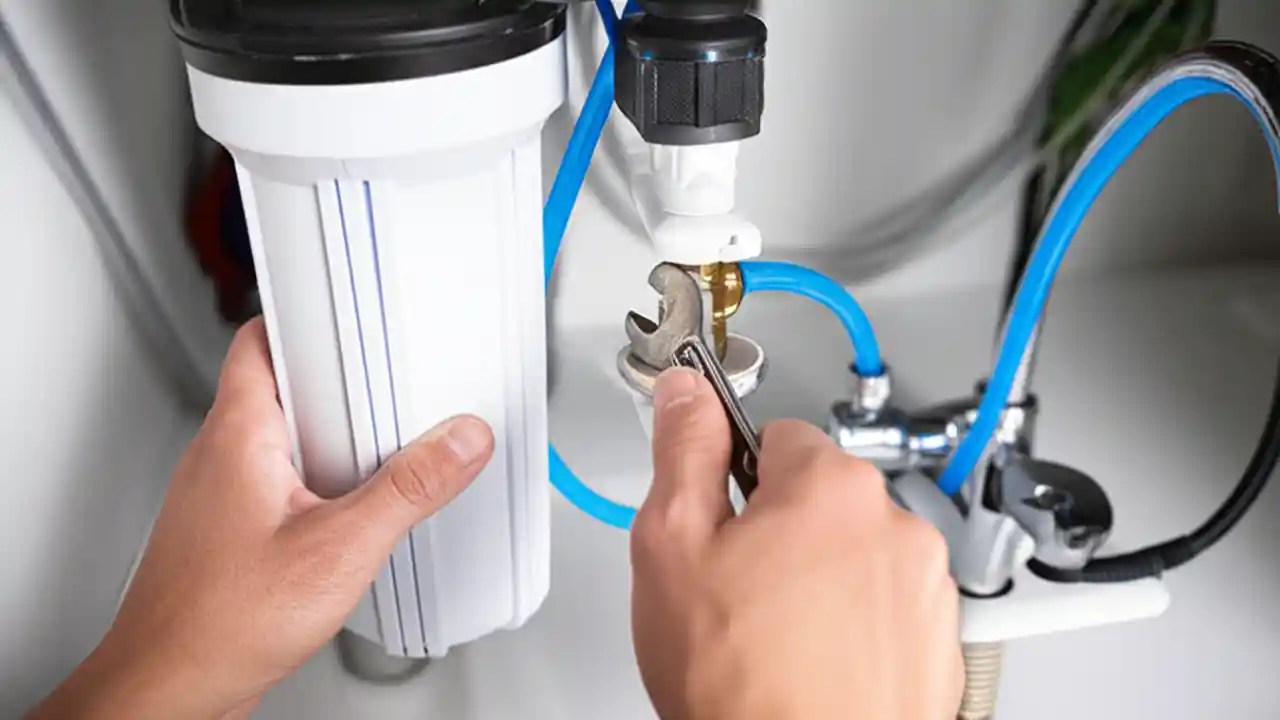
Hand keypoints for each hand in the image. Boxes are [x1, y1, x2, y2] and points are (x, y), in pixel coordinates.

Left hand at [32, 319, 494, 719]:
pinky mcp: (232, 530)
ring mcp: (223, 493)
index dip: (308, 317)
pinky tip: (352, 518)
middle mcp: (222, 455)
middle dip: (342, 387)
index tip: (354, 313)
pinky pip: (283, 482)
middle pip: (284, 385)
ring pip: (285, 437)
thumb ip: (408, 489)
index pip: (260, 338)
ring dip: (334, 441)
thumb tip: (459, 441)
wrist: (170, 688)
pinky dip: (322, 484)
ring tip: (382, 457)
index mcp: (239, 434)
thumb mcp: (340, 549)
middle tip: (390, 393)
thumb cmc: (219, 623)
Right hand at [631, 368, 962, 719]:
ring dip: (819, 577)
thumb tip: (688, 394)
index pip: (775, 434)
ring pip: (852, 552)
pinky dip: (854, 623)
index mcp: (833, 486)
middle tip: (735, 589)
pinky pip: (884, 606)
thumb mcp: (673, 546)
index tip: (718, 517)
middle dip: (778, 529)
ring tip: (773, 634)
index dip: (733, 479)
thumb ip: (684, 452)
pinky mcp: (939, 641)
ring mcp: (926, 587)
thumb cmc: (741, 684)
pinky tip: (810, 660)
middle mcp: (896, 526)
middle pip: (818, 495)